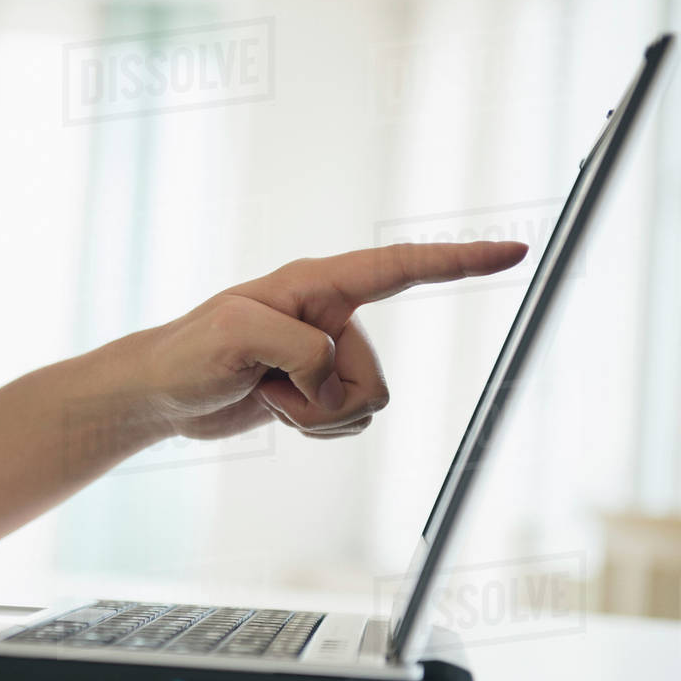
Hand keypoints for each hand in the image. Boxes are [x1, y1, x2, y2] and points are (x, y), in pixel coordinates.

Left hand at [140, 241, 527, 439]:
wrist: (164, 392)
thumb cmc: (189, 351)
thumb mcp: (234, 336)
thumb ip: (299, 347)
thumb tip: (334, 375)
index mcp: (320, 285)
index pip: (403, 267)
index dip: (462, 261)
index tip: (516, 252)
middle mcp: (333, 317)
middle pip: (377, 379)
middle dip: (325, 401)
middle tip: (269, 385)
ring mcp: (329, 357)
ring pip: (368, 407)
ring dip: (314, 417)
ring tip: (267, 393)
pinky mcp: (319, 391)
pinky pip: (348, 424)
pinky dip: (312, 428)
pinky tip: (274, 408)